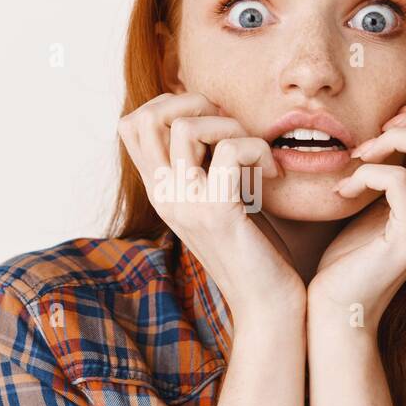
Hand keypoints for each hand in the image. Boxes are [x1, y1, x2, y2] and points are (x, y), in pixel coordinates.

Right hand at [118, 92, 305, 318]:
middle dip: (194, 102)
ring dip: (232, 125)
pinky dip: (260, 150)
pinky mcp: (217, 213)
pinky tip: (274, 175)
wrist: (267, 304)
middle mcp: (163, 195)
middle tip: (230, 127)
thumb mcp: (218, 197)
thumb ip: (205, 164)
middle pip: (144, 117)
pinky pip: (231, 150)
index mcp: (161, 190)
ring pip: (187, 127)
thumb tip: (211, 115)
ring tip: (256, 154)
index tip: (213, 122)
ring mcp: (185, 204)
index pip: (131, 124)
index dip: (170, 104)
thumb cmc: (253, 249)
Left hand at [307, 95, 405, 330]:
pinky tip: (345, 191)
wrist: (342, 303)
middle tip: (383, 130)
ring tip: (360, 158)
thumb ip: (402, 163)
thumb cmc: (355, 249)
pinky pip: (398, 180)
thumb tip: (399, 120)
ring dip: (392, 141)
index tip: (390, 124)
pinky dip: (367, 173)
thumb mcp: (385, 196)